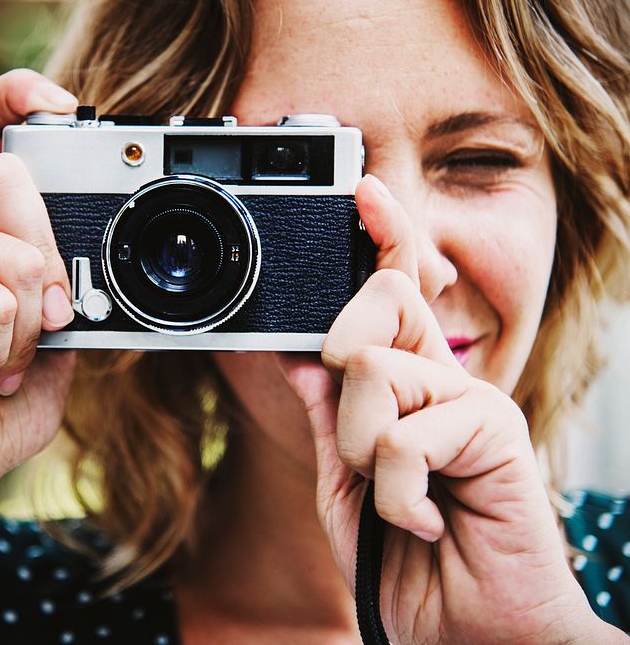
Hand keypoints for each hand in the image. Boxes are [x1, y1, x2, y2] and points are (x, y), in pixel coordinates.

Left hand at [277, 175, 604, 642]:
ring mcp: (471, 398)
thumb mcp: (347, 482)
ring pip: (371, 373)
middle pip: (377, 304)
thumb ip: (329, 416)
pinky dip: (394, 494)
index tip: (362, 190)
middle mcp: (443, 378)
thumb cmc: (408, 560)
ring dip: (364, 457)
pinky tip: (424, 521)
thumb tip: (298, 356)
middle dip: (342, 365)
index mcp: (408, 386)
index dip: (381, 237)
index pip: (394, 294)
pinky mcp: (493, 429)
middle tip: (365, 445)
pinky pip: (404, 434)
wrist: (466, 630)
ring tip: (399, 502)